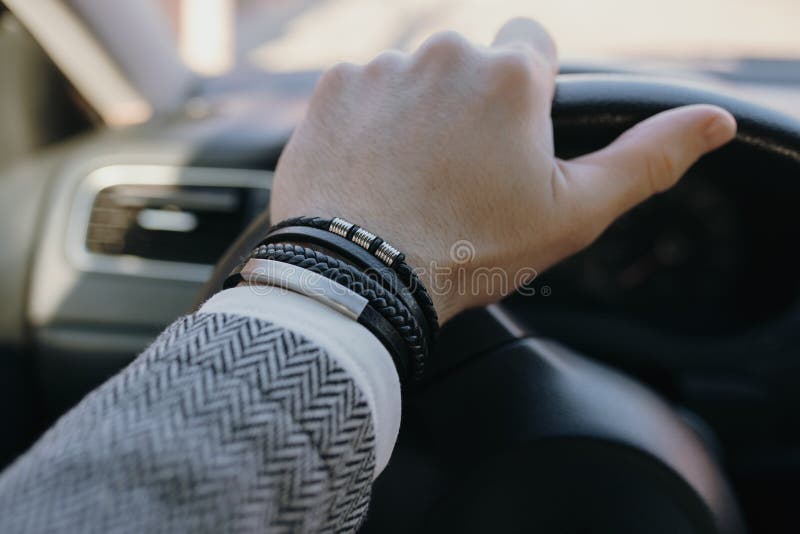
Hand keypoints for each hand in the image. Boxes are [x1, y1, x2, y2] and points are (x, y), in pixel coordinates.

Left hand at [270, 18, 735, 323]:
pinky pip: (363, 93)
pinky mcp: (332, 92)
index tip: (513, 135)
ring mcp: (381, 69)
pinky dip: (370, 122)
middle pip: (472, 63)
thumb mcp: (573, 213)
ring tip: (415, 177)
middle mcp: (443, 54)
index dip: (528, 92)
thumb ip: (646, 157)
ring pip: (416, 78)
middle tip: (462, 171)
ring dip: (419, 112)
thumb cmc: (470, 249)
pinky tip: (374, 171)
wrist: (362, 278)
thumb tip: (712, 121)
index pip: (534, 45)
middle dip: (472, 104)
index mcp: (508, 75)